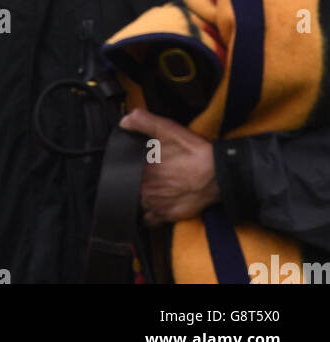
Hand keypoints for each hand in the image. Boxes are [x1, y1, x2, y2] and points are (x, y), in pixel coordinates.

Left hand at [120, 108, 219, 225]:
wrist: (218, 175)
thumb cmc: (193, 153)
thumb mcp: (167, 128)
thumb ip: (142, 121)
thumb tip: (124, 122)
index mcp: (141, 169)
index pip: (123, 170)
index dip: (127, 165)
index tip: (135, 162)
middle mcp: (145, 190)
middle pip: (130, 186)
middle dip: (135, 180)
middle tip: (149, 172)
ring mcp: (155, 205)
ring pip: (138, 202)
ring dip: (142, 196)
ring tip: (153, 187)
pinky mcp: (167, 216)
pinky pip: (149, 220)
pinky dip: (150, 214)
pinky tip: (156, 203)